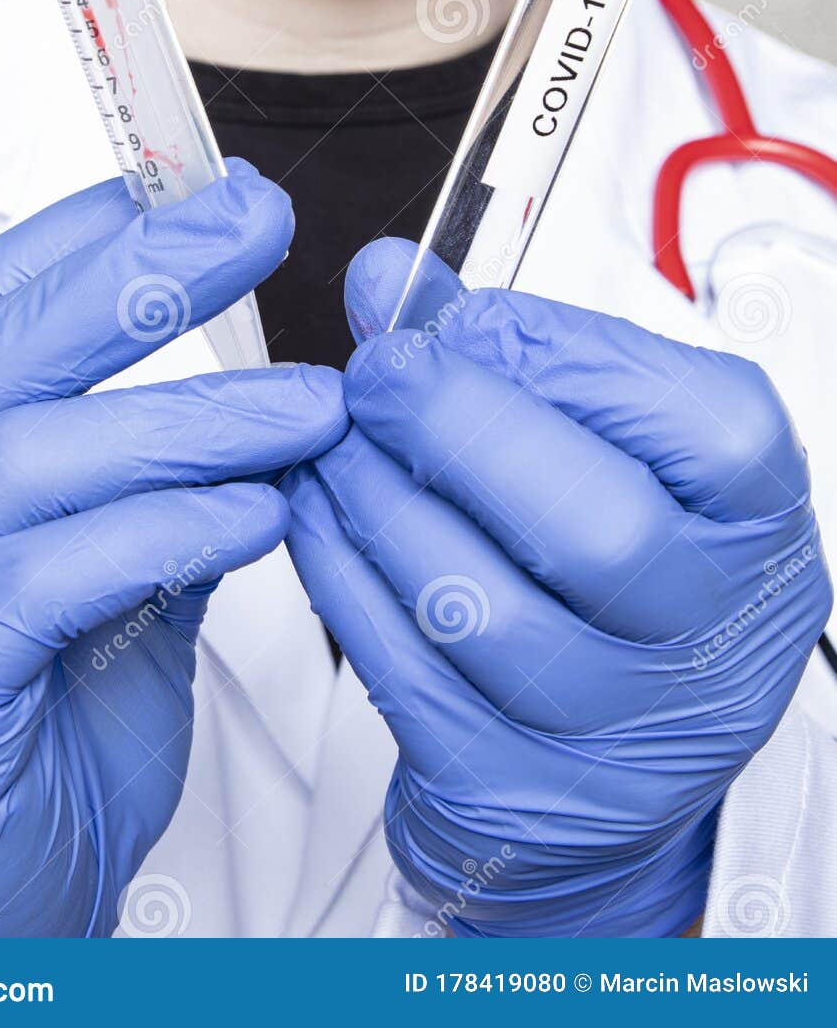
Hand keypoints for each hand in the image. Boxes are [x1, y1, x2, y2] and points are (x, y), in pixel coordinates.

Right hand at [0, 160, 346, 936]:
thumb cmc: (42, 744)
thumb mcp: (112, 590)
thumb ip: (153, 493)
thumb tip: (256, 403)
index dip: (90, 232)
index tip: (193, 182)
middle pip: (7, 345)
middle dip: (143, 270)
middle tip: (258, 217)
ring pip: (41, 450)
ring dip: (197, 418)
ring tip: (318, 407)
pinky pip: (56, 569)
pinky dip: (169, 531)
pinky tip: (256, 518)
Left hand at [287, 239, 830, 937]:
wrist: (610, 774)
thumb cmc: (612, 579)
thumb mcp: (606, 453)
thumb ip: (502, 355)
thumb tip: (387, 279)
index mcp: (754, 526)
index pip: (701, 426)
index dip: (569, 356)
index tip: (470, 320)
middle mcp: (709, 636)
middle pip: (594, 526)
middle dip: (456, 425)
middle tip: (376, 373)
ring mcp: (617, 732)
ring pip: (482, 609)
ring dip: (379, 499)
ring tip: (334, 441)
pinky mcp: (512, 793)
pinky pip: (404, 674)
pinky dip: (341, 576)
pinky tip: (319, 516)